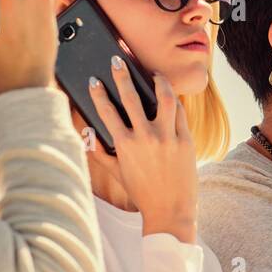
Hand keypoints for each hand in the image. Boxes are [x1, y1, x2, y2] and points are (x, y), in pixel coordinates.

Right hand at [85, 60, 197, 241]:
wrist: (170, 211)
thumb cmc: (142, 193)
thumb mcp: (117, 173)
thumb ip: (99, 152)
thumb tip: (86, 133)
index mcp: (125, 145)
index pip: (107, 111)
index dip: (99, 93)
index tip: (94, 80)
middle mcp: (145, 137)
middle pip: (131, 97)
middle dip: (122, 76)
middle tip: (118, 61)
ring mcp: (167, 137)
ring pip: (164, 98)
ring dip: (158, 81)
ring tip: (154, 73)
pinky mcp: (186, 140)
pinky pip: (180, 113)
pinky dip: (175, 103)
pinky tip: (170, 97)